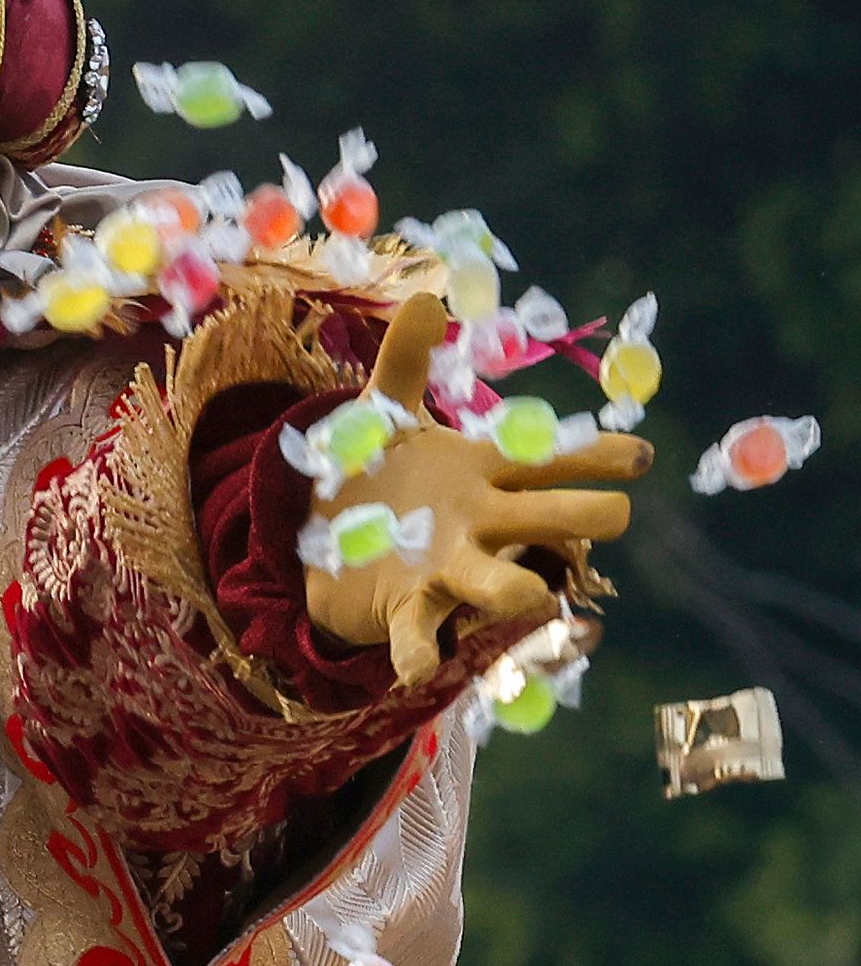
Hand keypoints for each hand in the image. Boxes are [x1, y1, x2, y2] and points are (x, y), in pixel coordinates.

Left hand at [301, 294, 652, 685]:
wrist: (326, 543)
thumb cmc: (380, 478)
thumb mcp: (385, 415)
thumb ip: (406, 361)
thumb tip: (426, 297)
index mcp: (482, 475)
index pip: (546, 460)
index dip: (592, 457)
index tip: (639, 454)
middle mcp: (479, 526)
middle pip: (542, 520)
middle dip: (577, 518)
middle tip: (615, 515)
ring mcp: (447, 571)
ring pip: (493, 581)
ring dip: (513, 589)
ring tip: (535, 598)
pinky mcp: (406, 610)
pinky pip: (417, 634)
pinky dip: (419, 651)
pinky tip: (418, 668)